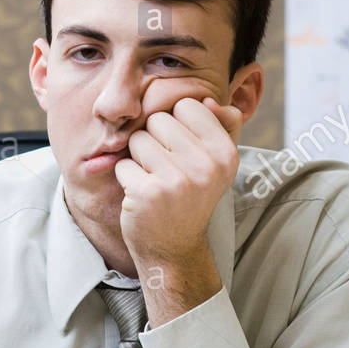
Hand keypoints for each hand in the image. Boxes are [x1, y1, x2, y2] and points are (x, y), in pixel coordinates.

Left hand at [113, 95, 240, 275]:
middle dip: (154, 140)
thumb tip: (208, 98)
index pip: (187, 105)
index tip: (182, 152)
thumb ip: (221, 126)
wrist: (174, 248)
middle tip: (165, 170)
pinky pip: (123, 163)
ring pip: (137, 139)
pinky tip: (141, 195)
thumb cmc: (191, 197)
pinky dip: (126, 178)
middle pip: (159, 119)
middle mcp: (206, 166)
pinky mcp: (148, 193)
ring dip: (138, 159)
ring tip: (154, 181)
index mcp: (225, 153)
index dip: (176, 125)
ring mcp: (177, 180)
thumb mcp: (217, 164)